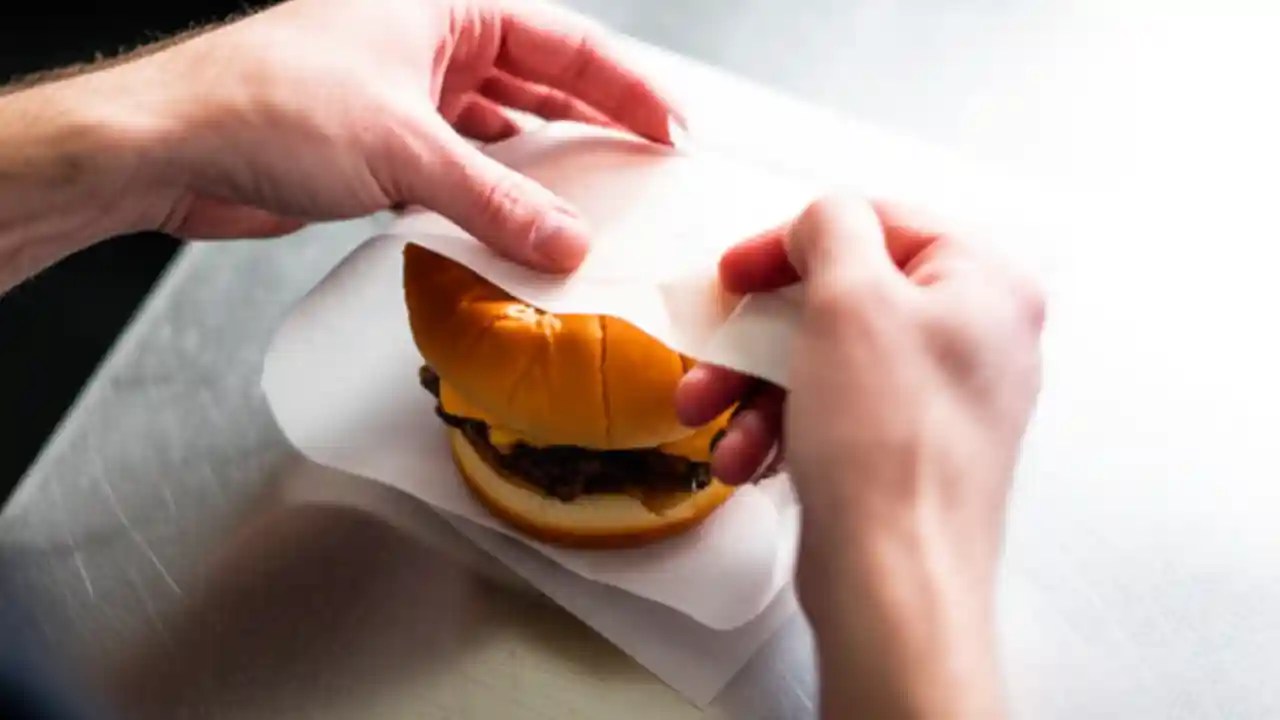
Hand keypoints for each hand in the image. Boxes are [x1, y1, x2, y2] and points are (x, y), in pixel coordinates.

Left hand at [0, 0, 679, 283]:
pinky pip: (461, 175)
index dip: (624, 86)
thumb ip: (494, 200)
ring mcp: (407, 99)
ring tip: (596, 206)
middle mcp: (430, 47)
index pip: (562, 43)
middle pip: (539, 86)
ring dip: (544, 172)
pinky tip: (520, 229)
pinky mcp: (383, 150)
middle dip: (593, 127)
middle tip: (646, 169)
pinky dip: (493, 203)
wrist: (171, 148)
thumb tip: (564, 237)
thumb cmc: (262, 103)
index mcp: (444, 10)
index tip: (668, 128)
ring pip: (501, 135)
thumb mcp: (404, 149)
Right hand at [676, 196, 1044, 717]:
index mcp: (986, 282)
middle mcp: (975, 335)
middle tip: (709, 352)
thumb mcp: (849, 298)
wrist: (896, 581)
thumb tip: (823, 221)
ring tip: (704, 421)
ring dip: (753, 387)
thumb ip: (832, 227)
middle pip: (842, 297)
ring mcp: (942, 397)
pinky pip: (833, 412)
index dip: (793, 240)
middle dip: (758, 334)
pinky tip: (742, 460)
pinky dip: (781, 428)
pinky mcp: (907, 450)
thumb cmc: (883, 434)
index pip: (879, 221)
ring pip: (825, 360)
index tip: (734, 273)